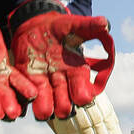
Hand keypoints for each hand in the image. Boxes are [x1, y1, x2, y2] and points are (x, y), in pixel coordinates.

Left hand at [8, 0, 113, 119]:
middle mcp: (62, 82)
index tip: (79, 92)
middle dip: (63, 107)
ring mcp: (45, 84)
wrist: (35, 26)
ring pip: (48, 108)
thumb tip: (105, 24)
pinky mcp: (28, 82)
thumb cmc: (58, 27)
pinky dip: (28, 102)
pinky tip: (28, 96)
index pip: (84, 94)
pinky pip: (28, 99)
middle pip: (66, 106)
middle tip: (58, 101)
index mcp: (77, 72)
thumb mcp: (74, 25)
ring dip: (46, 109)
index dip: (83, 95)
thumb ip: (90, 26)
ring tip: (42, 105)